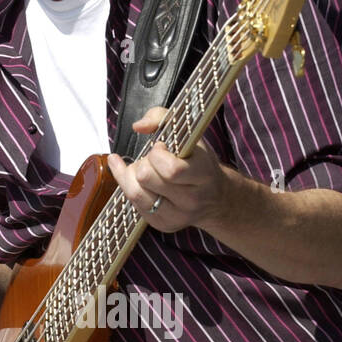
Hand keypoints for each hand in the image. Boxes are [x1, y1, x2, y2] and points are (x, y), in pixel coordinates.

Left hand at [107, 106, 227, 231]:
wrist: (216, 198)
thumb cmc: (199, 161)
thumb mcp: (189, 133)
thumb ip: (162, 117)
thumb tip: (138, 126)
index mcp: (203, 174)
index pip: (171, 170)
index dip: (158, 154)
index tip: (161, 147)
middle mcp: (191, 199)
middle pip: (147, 179)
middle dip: (143, 162)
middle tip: (152, 159)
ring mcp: (177, 216)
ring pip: (136, 193)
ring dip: (132, 175)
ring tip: (143, 168)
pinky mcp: (163, 224)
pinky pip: (134, 204)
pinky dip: (125, 184)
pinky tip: (126, 173)